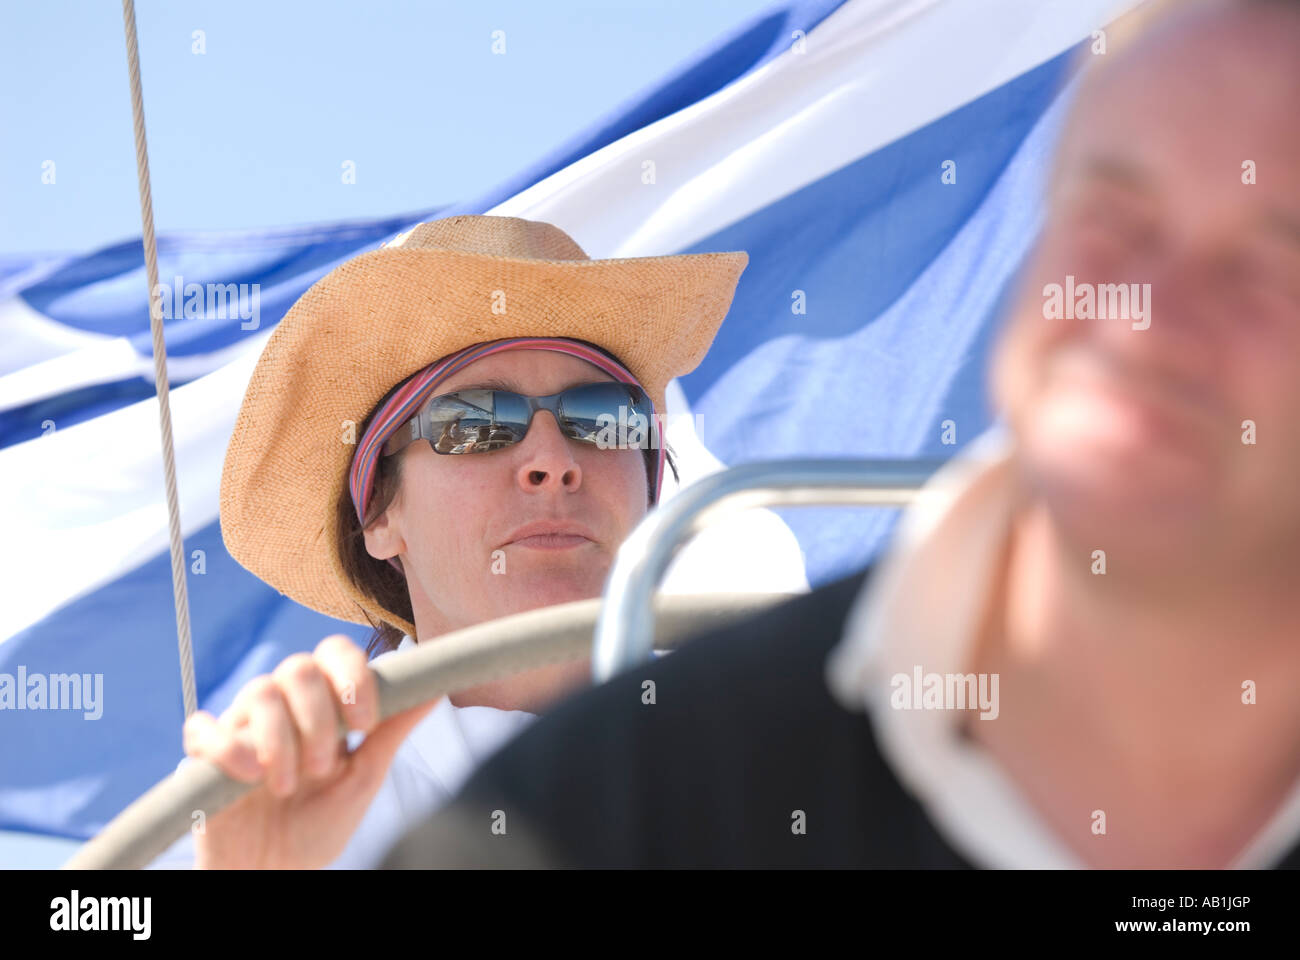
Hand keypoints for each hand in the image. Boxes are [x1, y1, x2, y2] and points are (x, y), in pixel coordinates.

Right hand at [182, 634, 436, 868]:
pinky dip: (228, 749)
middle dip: (318, 716)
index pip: (334, 652)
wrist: (273, 874)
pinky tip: (250, 779)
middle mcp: (281, 706)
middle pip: (298, 666)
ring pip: (259, 691)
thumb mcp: (363, 777)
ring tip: (289, 786)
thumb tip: (437, 687)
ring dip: (281, 741)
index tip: (363, 723)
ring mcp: (241, 726)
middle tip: (324, 766)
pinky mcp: (204, 757)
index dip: (352, 676)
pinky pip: (203, 728)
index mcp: (322, 704)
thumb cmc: (319, 824)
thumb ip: (392, 730)